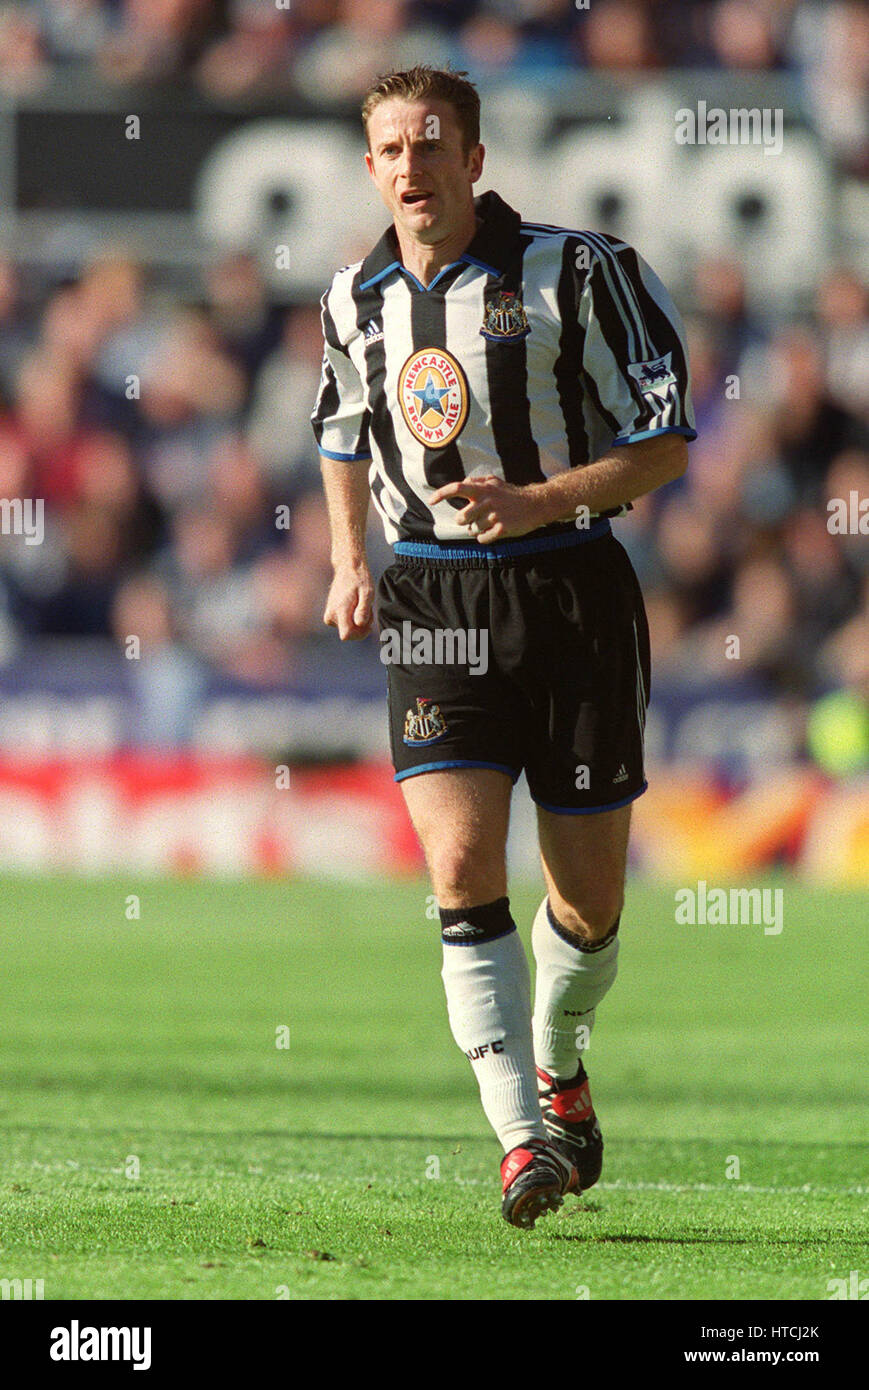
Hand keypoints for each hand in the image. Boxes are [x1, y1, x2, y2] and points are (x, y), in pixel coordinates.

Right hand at [324, 565, 373, 639]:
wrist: (348, 568)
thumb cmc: (360, 579)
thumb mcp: (367, 592)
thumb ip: (363, 609)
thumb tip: (359, 624)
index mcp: (340, 610)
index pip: (346, 635)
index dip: (360, 634)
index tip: (368, 624)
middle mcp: (331, 615)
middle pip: (348, 634)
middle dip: (361, 627)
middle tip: (368, 611)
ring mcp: (329, 615)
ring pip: (347, 629)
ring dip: (358, 621)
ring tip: (361, 605)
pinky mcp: (330, 615)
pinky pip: (344, 624)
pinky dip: (352, 619)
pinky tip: (356, 607)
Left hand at [428, 475, 548, 542]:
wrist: (536, 505)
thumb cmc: (512, 494)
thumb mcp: (495, 482)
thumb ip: (478, 480)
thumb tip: (463, 481)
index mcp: (483, 488)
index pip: (457, 487)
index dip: (441, 494)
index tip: (430, 501)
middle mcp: (487, 501)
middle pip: (461, 517)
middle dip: (464, 522)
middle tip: (473, 520)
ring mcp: (495, 515)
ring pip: (472, 530)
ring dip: (476, 530)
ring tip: (488, 524)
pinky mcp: (502, 528)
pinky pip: (483, 539)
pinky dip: (485, 537)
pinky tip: (495, 531)